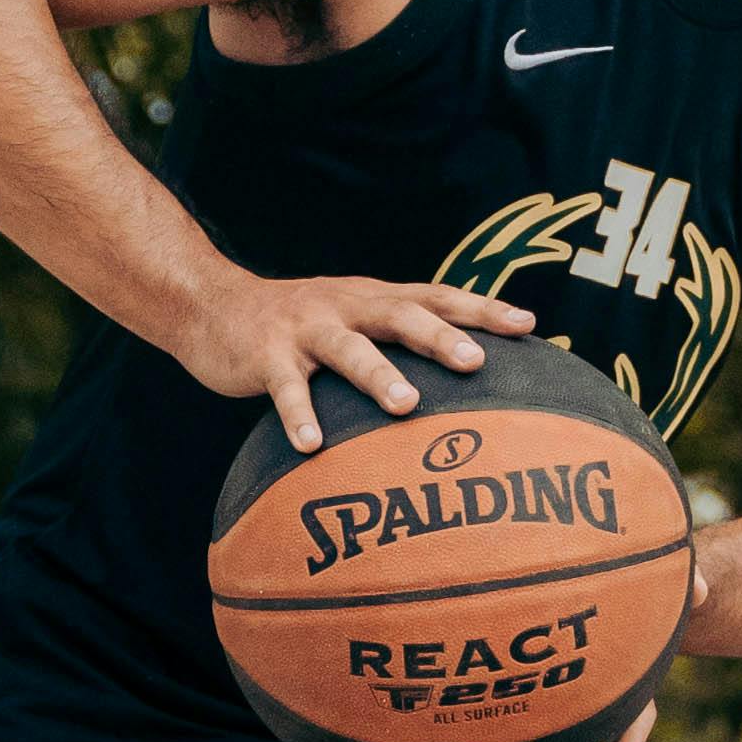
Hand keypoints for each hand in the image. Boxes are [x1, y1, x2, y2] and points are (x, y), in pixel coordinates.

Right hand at [184, 268, 530, 450]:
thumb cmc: (302, 324)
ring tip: (406, 404)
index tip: (529, 324)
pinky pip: (286, 387)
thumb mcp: (355, 318)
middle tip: (476, 362)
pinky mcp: (266, 354)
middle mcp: (347, 306)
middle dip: (440, 337)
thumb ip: (402, 336)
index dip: (482, 308)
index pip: (438, 296)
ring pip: (348, 348)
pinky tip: (312, 445)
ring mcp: (305, 329)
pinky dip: (298, 413)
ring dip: (378, 375)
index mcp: (375, 298)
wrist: (212, 306)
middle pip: (401, 315)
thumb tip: (473, 370)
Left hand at [489, 566, 701, 741]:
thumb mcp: (648, 579)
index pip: (635, 708)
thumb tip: (703, 588)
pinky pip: (509, 734)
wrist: (589, 580)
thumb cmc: (620, 580)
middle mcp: (593, 697)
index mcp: (622, 675)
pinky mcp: (522, 698)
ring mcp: (559, 702)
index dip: (631, 730)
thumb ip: (675, 582)